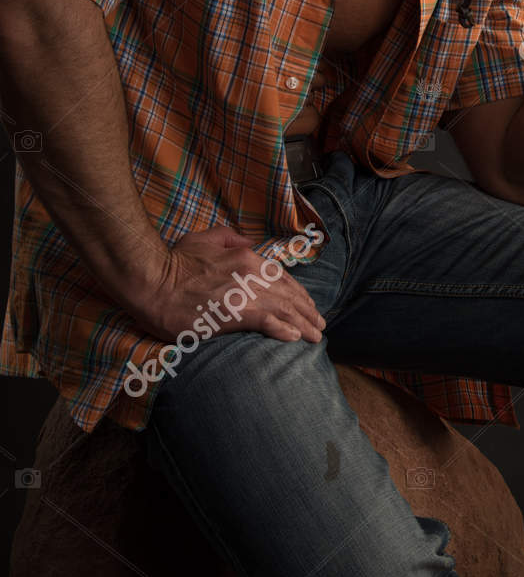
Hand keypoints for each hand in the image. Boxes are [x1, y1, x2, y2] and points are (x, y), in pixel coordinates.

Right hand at [124, 224, 326, 344]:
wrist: (151, 280)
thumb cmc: (173, 261)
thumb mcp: (204, 238)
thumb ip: (230, 238)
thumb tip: (248, 242)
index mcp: (246, 257)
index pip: (281, 277)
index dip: (298, 293)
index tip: (308, 306)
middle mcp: (250, 273)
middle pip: (288, 295)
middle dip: (307, 312)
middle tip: (319, 326)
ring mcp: (243, 293)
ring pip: (283, 309)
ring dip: (302, 325)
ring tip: (314, 337)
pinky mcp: (233, 313)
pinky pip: (266, 322)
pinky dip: (283, 329)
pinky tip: (294, 338)